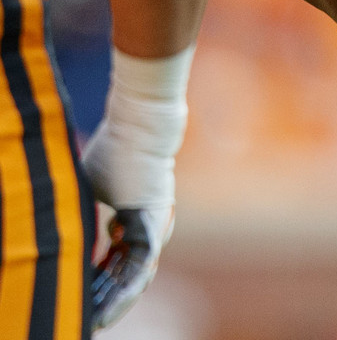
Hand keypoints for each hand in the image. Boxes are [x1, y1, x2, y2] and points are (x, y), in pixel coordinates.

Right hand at [83, 48, 192, 328]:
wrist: (140, 124)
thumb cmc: (115, 149)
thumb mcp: (91, 189)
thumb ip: (88, 215)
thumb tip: (71, 232)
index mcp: (134, 222)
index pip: (116, 263)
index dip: (99, 285)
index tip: (84, 304)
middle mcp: (149, 229)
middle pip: (127, 275)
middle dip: (106, 300)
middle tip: (90, 322)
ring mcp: (155, 226)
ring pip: (135, 275)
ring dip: (115, 300)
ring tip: (96, 322)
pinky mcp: (155, 222)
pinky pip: (139, 264)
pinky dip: (124, 287)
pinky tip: (108, 305)